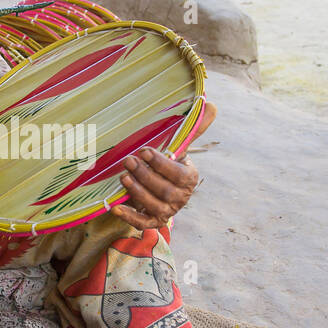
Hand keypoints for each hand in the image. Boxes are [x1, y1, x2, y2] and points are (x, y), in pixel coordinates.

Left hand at [111, 100, 216, 230]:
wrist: (164, 186)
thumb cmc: (170, 163)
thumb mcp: (180, 145)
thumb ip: (194, 127)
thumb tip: (211, 104)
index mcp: (189, 177)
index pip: (178, 173)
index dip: (161, 164)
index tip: (144, 151)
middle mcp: (182, 197)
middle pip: (165, 190)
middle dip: (145, 175)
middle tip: (128, 161)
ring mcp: (168, 210)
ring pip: (154, 205)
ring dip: (137, 192)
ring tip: (123, 177)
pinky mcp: (154, 220)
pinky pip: (143, 223)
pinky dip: (130, 217)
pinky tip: (115, 208)